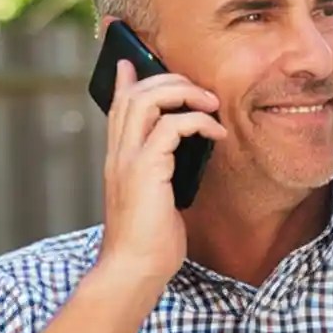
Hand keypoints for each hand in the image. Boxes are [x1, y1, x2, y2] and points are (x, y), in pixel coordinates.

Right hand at [96, 59, 226, 284]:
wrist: (133, 270)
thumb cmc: (149, 243)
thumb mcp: (155, 200)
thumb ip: (160, 175)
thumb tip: (178, 163)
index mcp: (118, 159)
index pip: (116, 107)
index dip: (125, 81)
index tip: (130, 62)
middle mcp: (118, 154)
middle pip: (135, 93)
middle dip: (169, 80)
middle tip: (200, 91)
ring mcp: (128, 160)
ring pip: (148, 100)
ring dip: (184, 93)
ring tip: (211, 104)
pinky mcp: (145, 170)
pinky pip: (172, 127)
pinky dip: (198, 122)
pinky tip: (217, 135)